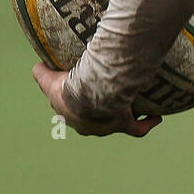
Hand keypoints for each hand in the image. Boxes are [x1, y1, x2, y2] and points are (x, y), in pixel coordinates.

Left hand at [31, 62, 160, 137]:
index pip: (71, 112)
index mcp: (71, 118)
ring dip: (121, 114)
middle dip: (96, 111)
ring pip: (115, 123)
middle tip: (104, 96)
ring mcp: (107, 127)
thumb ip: (40, 72)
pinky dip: (147, 123)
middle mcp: (89, 126)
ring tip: (131, 103)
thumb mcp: (49, 78)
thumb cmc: (68, 88)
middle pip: (93, 120)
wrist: (88, 95)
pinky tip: (156, 117)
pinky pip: (138, 128)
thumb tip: (37, 65)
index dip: (73, 103)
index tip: (78, 92)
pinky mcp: (123, 124)